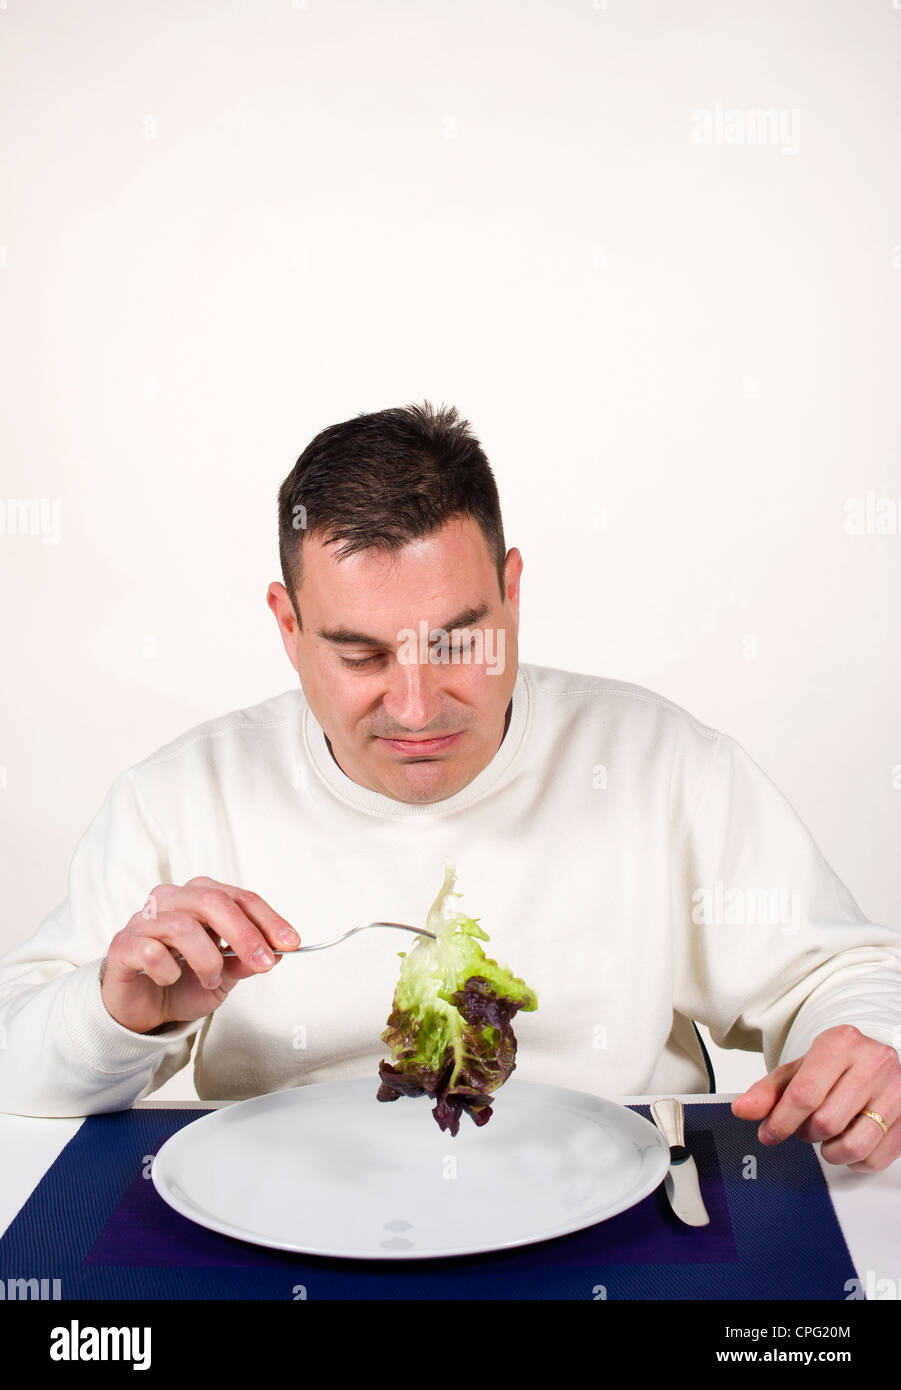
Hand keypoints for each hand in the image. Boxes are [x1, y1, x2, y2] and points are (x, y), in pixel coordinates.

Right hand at [100, 876, 300, 1034]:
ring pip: (183, 926)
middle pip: (212, 901)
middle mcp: (170, 900)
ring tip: (211, 980)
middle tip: (263, 963)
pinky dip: (169, 970)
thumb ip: (246, 960)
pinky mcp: (123, 945)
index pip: (239, 897)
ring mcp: (143, 920)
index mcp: (199, 897)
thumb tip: (276, 951)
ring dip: (207, 959)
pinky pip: (151, 951)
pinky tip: (171, 979)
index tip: (291, 943)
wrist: (142, 1010)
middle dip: (244, 933)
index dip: (268, 919)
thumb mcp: (225, 975)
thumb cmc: (183, 982)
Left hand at [731, 1024, 900, 1171]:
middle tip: (804, 1126)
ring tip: (825, 1135)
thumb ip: (768, 1091)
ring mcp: (897, 1091)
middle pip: (827, 1122)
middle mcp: (874, 1062)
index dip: (781, 1121)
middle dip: (806, 1133)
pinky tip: (849, 1139)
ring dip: (830, 1151)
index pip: (805, 1093)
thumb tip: (743, 1110)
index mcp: (841, 1043)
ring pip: (854, 1145)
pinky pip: (875, 1159)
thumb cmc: (833, 1065)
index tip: (768, 1134)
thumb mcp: (797, 1070)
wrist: (872, 1059)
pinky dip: (854, 1160)